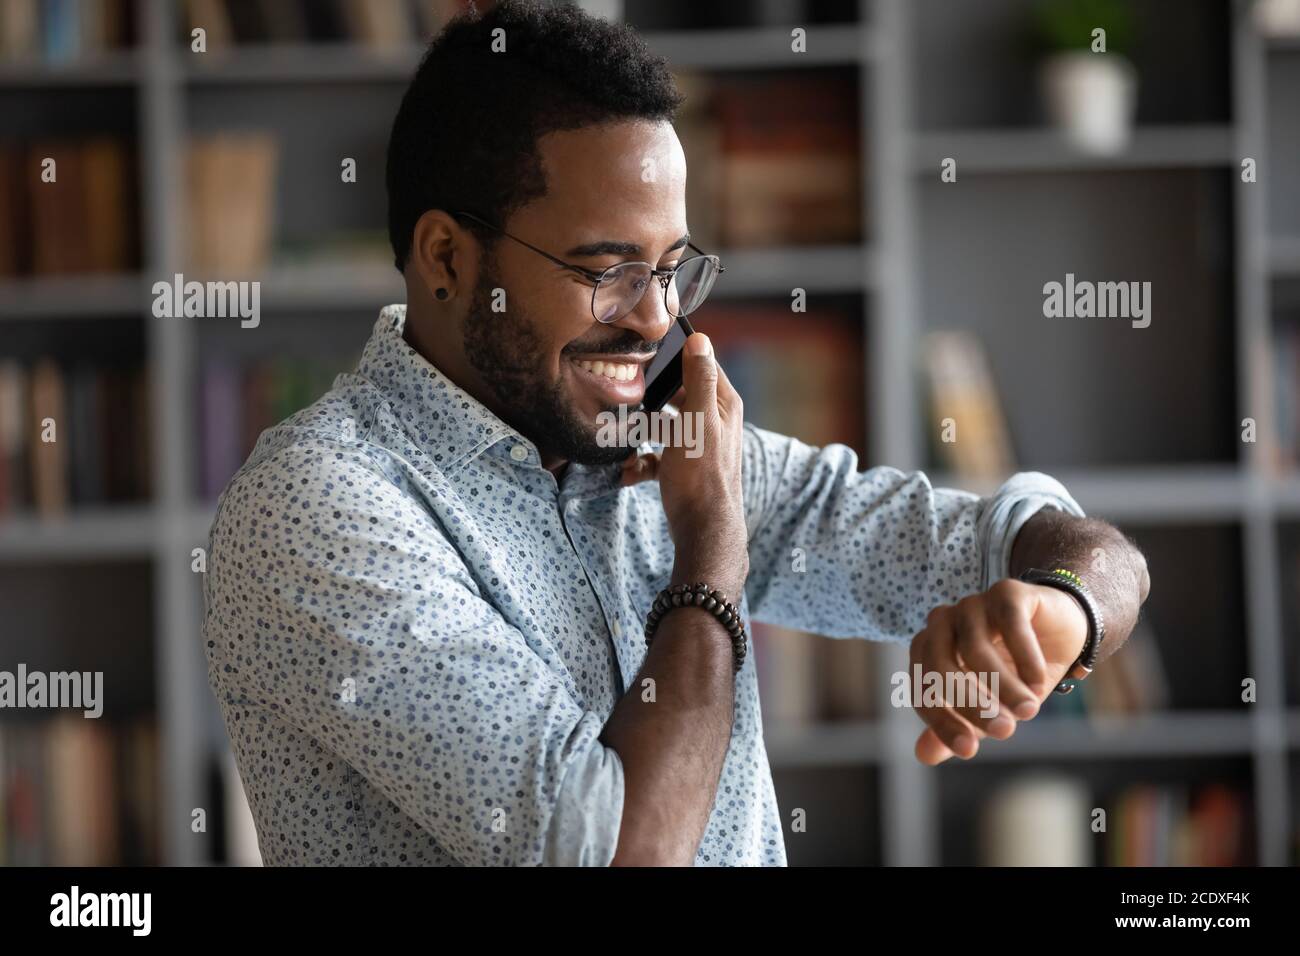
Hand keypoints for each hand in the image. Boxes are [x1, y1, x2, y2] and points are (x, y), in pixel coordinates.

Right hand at [621, 333, 746, 596]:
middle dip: (651, 396)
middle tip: (624, 392)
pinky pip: (658, 456)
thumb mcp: (697, 421)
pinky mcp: (684, 468)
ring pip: (664, 425)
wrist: (703, 529)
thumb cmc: (701, 474)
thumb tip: (700, 338)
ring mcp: (698, 445)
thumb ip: (699, 380)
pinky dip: (642, 462)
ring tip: (618, 433)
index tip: (649, 349)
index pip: (702, 364)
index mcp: (723, 404)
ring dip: (641, 431)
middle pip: (678, 395)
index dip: (677, 354)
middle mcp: (714, 421)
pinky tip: (627, 473)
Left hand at [909, 579, 1087, 764]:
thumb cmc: (1015, 672)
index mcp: (928, 650)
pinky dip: (1024, 656)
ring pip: (974, 648)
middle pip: (940, 666)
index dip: (943, 722)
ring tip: (1029, 712)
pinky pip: (1009, 624)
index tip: (969, 751)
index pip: (924, 690)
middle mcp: (942, 623)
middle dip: (971, 705)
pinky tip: (1039, 681)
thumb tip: (922, 755)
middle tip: (1003, 732)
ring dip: (1003, 686)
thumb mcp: (988, 706)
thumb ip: (955, 728)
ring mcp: (972, 604)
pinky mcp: (1006, 592)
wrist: (1059, 633)